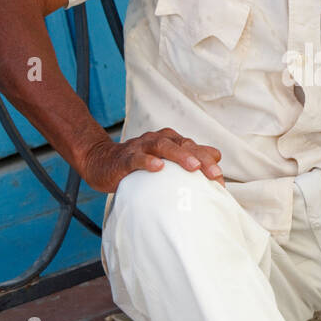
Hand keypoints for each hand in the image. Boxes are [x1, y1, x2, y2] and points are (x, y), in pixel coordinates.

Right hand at [81, 128, 224, 193]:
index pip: (194, 148)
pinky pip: (136, 157)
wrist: (100, 161)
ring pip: (162, 146)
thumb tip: (216, 159)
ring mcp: (141, 147)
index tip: (220, 180)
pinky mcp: (124, 158)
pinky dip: (147, 161)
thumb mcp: (164, 163)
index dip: (208, 162)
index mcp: (170, 141)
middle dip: (200, 158)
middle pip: (183, 145)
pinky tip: (157, 167)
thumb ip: (188, 159)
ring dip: (179, 155)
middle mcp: (158, 140)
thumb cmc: (137, 165)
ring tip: (193, 167)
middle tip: (214, 174)